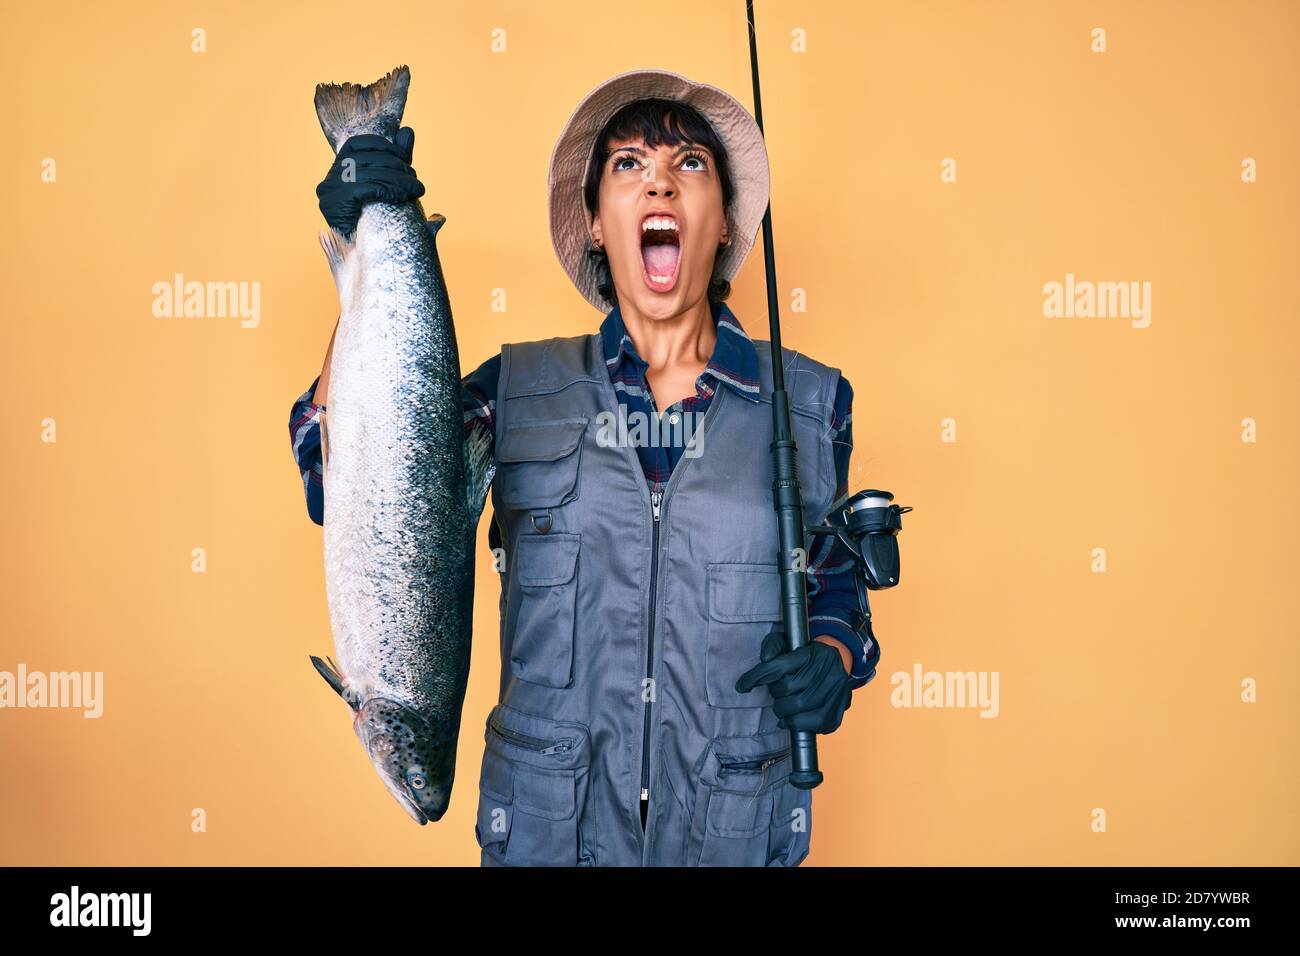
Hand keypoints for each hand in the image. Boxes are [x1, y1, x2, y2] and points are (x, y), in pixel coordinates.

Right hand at [316, 127, 424, 236]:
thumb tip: (408, 131)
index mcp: (338, 169)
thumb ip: (398, 160)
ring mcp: (328, 192)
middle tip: (416, 182)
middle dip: (396, 167)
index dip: (384, 146)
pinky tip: (402, 197)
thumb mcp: (392, 186)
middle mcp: (329, 178)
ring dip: (397, 181)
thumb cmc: (382, 225)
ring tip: (417, 191)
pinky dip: (386, 190)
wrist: (371, 260)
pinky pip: (363, 189)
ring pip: (367, 174)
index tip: (406, 158)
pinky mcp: (332, 205)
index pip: (358, 144)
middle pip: (365, 160)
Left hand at [734, 627, 852, 733]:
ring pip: (798, 707)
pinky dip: (795, 724)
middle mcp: (828, 671)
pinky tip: (790, 719)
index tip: (742, 686)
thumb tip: (765, 660)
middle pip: (787, 688)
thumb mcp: (788, 643)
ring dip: (782, 710)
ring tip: (783, 706)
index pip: (779, 666)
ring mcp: (836, 693)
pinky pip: (811, 723)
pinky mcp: (837, 712)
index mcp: (813, 653)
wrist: (837, 668)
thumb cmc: (806, 657)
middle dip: (775, 693)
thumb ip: (772, 646)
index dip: (757, 676)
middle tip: (777, 692)